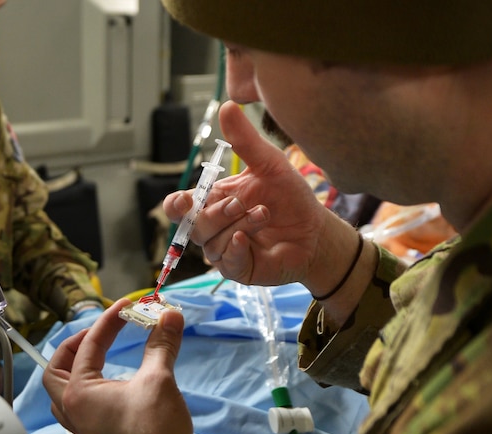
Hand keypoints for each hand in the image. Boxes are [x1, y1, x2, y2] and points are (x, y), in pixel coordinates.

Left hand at [43, 299, 199, 433]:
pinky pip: (79, 414)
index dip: (109, 321)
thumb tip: (170, 315)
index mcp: (79, 392)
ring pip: (63, 395)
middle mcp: (73, 411)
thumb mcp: (159, 381)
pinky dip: (87, 397)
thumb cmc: (152, 432)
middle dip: (75, 346)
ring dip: (75, 372)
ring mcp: (82, 431)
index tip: (129, 307)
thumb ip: (161, 346)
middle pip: (56, 371)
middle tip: (99, 334)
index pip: (88, 346)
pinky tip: (107, 396)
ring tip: (98, 359)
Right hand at [164, 100, 349, 288]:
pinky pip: (224, 262)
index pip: (179, 206)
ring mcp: (223, 249)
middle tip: (242, 203)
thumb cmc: (290, 197)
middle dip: (217, 212)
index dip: (176, 205)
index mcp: (213, 201)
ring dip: (236, 226)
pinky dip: (233, 249)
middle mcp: (213, 227)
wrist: (315, 230)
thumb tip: (226, 106)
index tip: (186, 200)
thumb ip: (244, 140)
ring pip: (210, 243)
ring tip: (263, 215)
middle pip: (193, 224)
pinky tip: (246, 239)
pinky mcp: (237, 269)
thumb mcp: (268, 164)